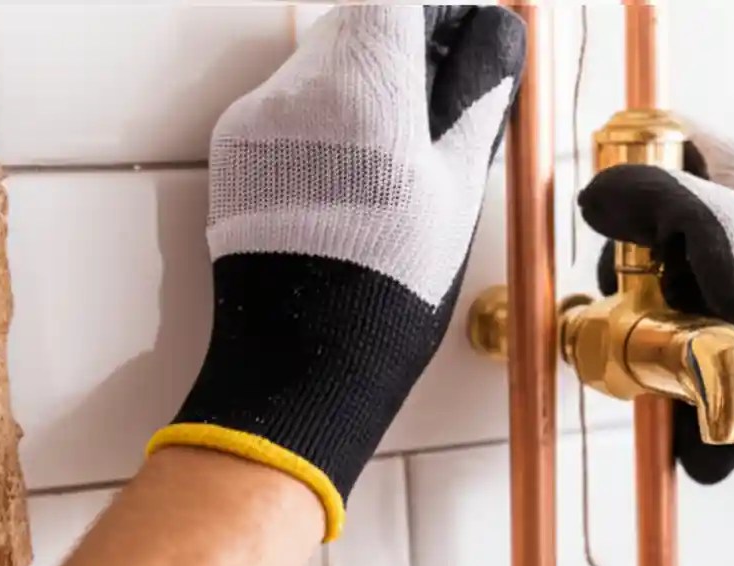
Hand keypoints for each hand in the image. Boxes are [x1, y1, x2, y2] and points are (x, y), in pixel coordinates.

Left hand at [148, 6, 524, 540]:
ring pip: (322, 66)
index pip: (398, 3)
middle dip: (404, 51)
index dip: (441, 18)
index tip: (468, 49)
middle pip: (357, 28)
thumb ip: (476, 99)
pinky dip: (328, 121)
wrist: (305, 362)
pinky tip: (355, 179)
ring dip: (366, 86)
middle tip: (444, 104)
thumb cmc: (393, 282)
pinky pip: (289, 108)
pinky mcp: (234, 152)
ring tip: (402, 154)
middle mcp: (297, 88)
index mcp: (363, 89)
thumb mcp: (456, 187)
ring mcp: (257, 119)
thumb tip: (499, 38)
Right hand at [578, 125, 733, 529]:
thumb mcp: (716, 229)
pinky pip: (684, 301)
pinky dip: (670, 323)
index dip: (631, 165)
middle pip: (656, 207)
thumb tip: (594, 196)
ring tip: (663, 324)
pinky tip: (673, 346)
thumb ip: (652, 196)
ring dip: (648, 295)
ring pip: (664, 261)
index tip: (614, 214)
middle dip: (633, 250)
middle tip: (639, 285)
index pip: (670, 135)